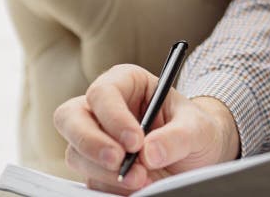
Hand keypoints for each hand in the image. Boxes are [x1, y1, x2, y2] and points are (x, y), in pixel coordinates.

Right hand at [53, 64, 239, 194]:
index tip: (135, 141)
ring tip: (141, 179)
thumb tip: (150, 152)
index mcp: (127, 82)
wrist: (198, 156)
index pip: (103, 92)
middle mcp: (104, 108)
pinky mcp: (97, 168)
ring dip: (103, 170)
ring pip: (75, 152)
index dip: (113, 116)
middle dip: (92, 143)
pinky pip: (89, 178)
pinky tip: (134, 187)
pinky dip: (108, 186)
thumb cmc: (196, 130)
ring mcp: (96, 138)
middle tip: (120, 162)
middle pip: (71, 117)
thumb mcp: (198, 128)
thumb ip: (178, 136)